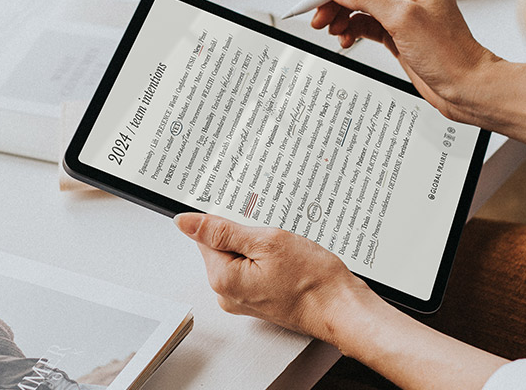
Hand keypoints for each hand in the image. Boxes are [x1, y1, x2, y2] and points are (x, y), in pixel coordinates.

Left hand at [174, 212, 372, 340]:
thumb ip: (222, 231)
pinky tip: (288, 259)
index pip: (206, 235)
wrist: (340, 308)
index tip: (250, 218)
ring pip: (241, 255)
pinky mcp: (258, 297)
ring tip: (285, 249)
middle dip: (246, 232)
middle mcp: (228, 293)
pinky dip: (268, 258)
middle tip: (273, 235)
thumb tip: (185, 222)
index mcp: (223, 278)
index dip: (228, 219)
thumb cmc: (311, 280)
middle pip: (222, 246)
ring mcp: (243, 298)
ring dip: (260, 245)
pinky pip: (253, 268)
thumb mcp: (267, 242)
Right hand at [311, 0, 498, 121]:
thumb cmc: (450, 53)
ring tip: (327, 27)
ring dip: (340, 14)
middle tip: (318, 12)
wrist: (466, 87)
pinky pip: (364, 23)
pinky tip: (344, 38)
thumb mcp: (403, 19)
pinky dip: (350, 29)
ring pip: (359, 3)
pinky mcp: (396, 31)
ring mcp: (401, 11)